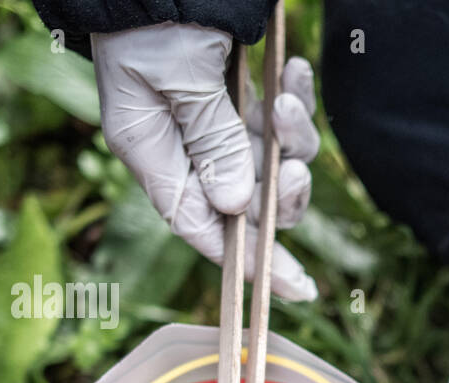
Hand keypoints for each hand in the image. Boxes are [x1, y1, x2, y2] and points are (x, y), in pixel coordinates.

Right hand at [91, 22, 318, 300]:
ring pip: (272, 163)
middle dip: (281, 192)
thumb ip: (212, 141)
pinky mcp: (236, 97)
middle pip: (249, 204)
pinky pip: (278, 121)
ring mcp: (212, 123)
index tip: (296, 289)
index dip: (250, 262)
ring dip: (293, 136)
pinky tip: (296, 72)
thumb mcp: (179, 78)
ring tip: (291, 96)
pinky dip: (295, 102)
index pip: (205, 229)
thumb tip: (239, 206)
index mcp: (152, 153)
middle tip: (294, 170)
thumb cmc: (153, 11)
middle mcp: (182, 147)